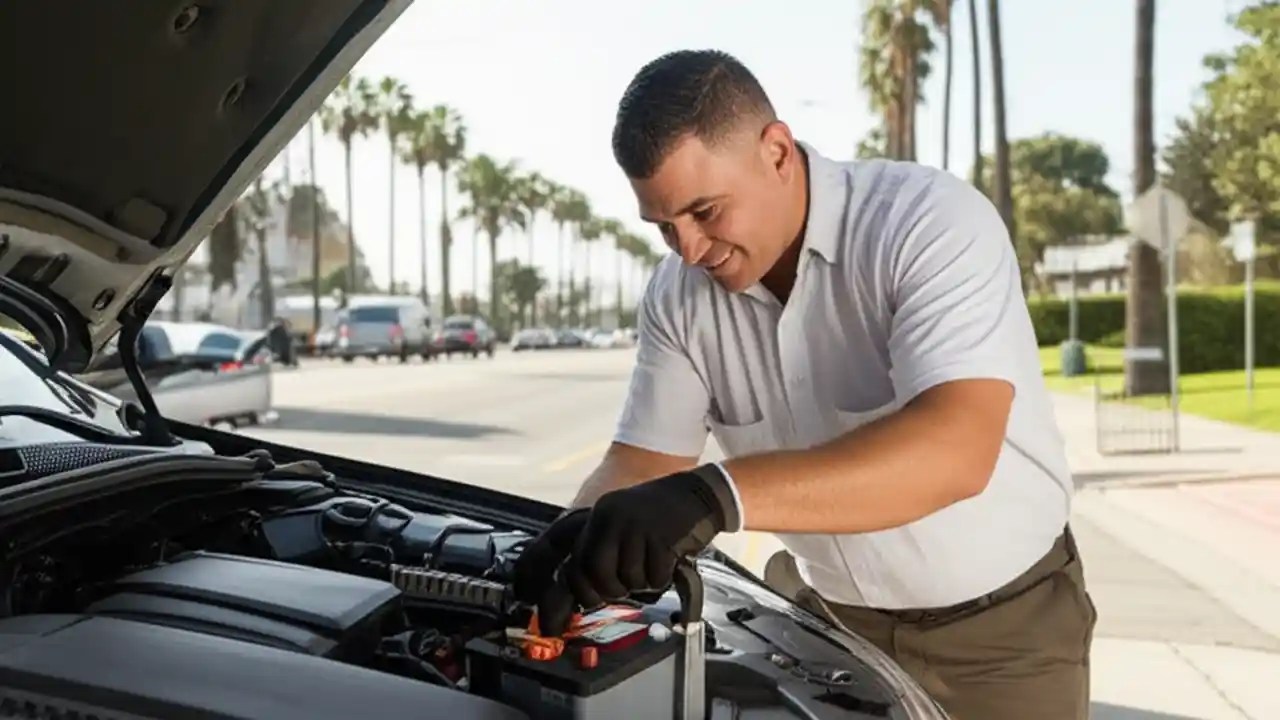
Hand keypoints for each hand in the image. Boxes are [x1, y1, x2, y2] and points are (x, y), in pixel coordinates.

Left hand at [511, 465, 738, 634]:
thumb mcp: (622, 526)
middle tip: (624, 586)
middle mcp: (610, 518)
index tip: (550, 618)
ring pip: (625, 580)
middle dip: (607, 590)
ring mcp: (635, 526)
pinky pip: (654, 577)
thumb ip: (600, 554)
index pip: (565, 554)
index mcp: (597, 515)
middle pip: (593, 574)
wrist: (698, 494)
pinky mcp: (661, 537)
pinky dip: (661, 577)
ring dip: (640, 583)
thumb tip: (578, 596)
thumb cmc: (659, 518)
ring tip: (651, 564)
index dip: (557, 589)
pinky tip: (668, 559)